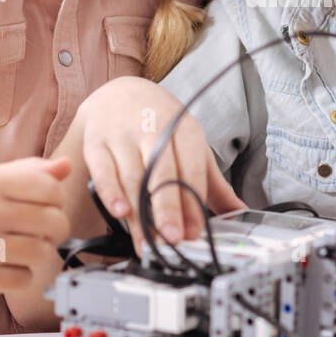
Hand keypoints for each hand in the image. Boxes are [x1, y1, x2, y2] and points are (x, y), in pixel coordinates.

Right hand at [0, 156, 72, 294]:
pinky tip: (5, 267)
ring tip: (19, 249)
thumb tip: (67, 165)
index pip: (53, 189)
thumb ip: (30, 171)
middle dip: (54, 230)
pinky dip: (21, 276)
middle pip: (56, 223)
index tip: (44, 206)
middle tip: (37, 232)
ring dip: (37, 254)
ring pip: (43, 253)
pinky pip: (26, 279)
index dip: (56, 201)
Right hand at [77, 76, 246, 252]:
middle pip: (162, 172)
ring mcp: (122, 135)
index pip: (191, 168)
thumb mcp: (191, 146)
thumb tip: (239, 211)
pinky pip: (102, 171)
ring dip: (139, 215)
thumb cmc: (161, 124)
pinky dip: (110, 193)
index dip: (193, 202)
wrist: (120, 94)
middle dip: (168, 208)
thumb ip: (213, 183)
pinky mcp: (96, 142)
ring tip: (148, 243)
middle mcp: (153, 129)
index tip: (195, 232)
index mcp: (183, 129)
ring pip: (131, 178)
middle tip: (173, 239)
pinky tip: (120, 212)